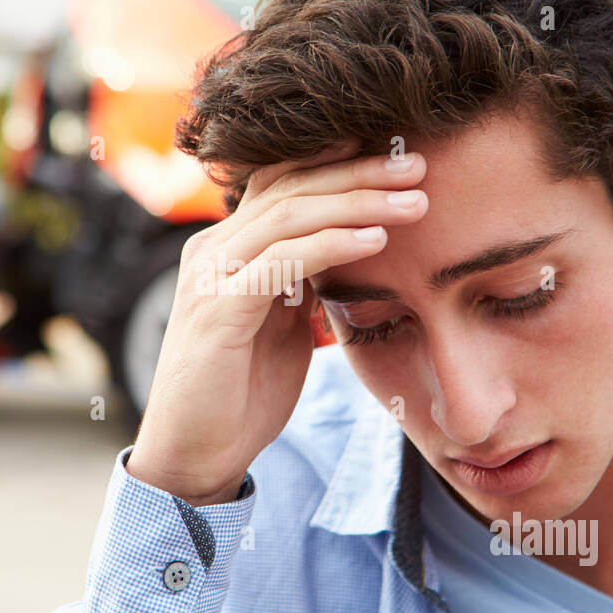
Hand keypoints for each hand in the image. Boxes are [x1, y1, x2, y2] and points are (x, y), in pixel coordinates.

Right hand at [126, 150, 428, 504]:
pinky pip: (281, 261)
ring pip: (289, 214)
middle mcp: (212, 249)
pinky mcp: (218, 309)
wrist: (193, 454)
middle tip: (418, 165)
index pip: (282, 181)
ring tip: (414, 201)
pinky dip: (331, 245)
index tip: (399, 159)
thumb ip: (302, 281)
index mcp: (227, 247)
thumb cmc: (241, 392)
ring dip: (358, 202)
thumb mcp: (281, 324)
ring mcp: (211, 276)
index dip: (339, 163)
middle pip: (289, 185)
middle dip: (359, 172)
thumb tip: (349, 248)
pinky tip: (375, 240)